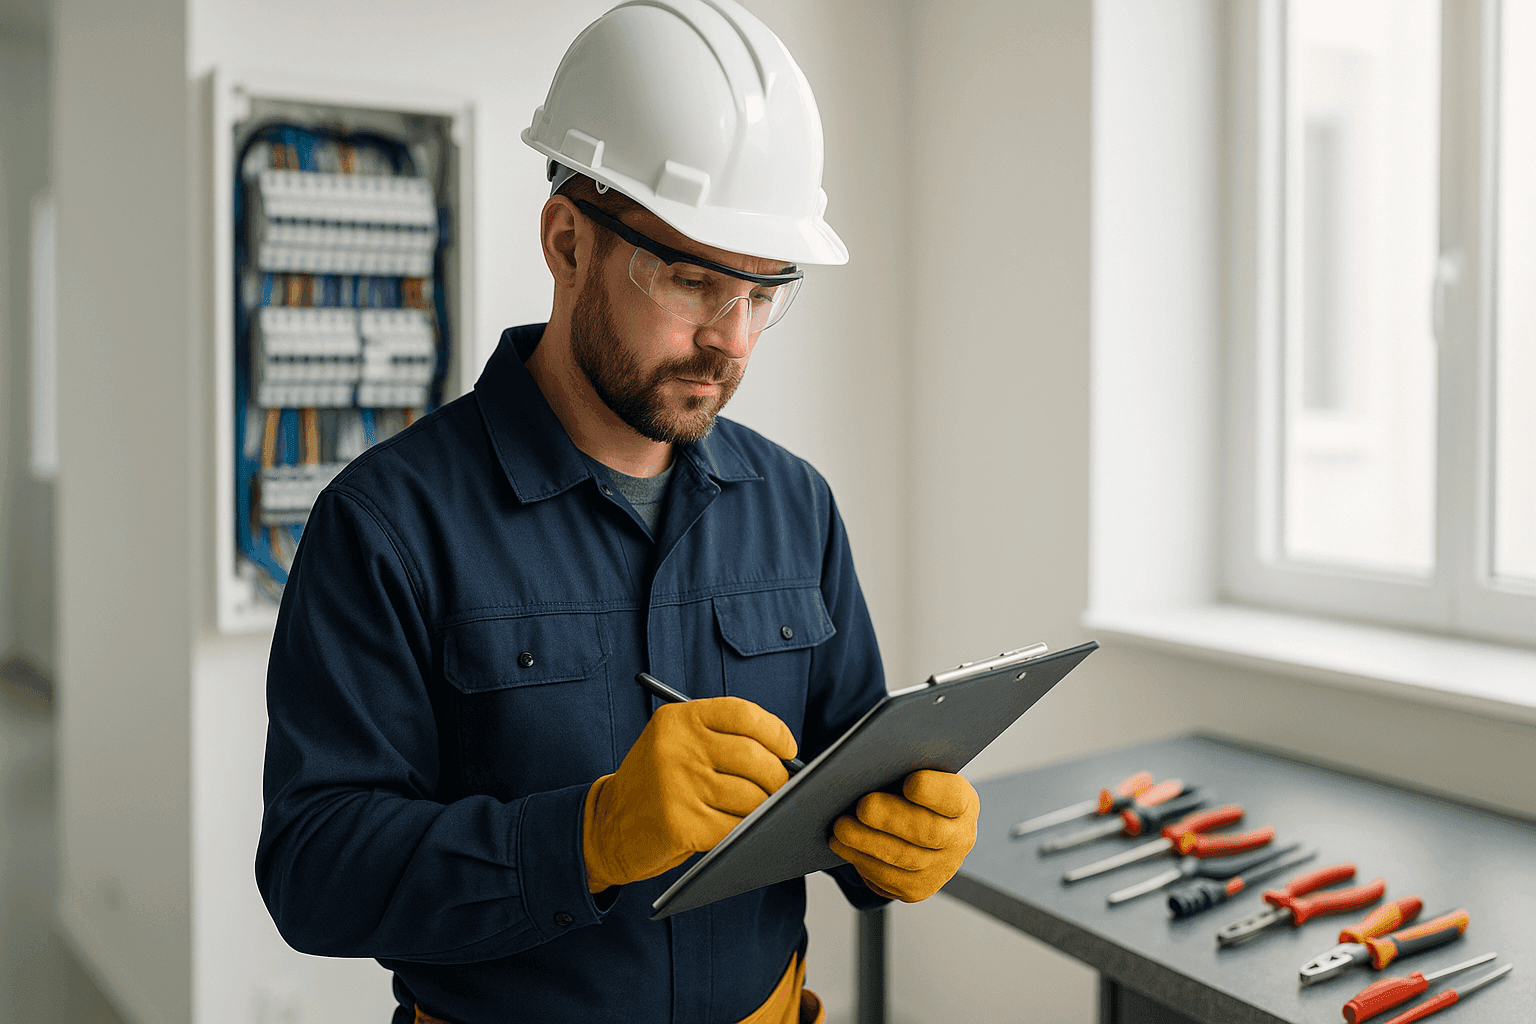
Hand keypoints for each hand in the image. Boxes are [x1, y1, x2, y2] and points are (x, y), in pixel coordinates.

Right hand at [583, 696, 797, 891]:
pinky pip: (735, 827)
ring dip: (763, 807)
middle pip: (753, 756)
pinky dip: (744, 830)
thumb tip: (784, 756)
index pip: (742, 714)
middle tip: (780, 787)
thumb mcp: (676, 744)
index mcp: (678, 719)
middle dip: (777, 776)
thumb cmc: (656, 784)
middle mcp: (676, 747)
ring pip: (749, 796)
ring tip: (758, 810)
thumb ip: (721, 740)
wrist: (608, 825)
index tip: (788, 748)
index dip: (774, 731)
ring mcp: (677, 786)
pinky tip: (736, 828)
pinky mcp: (680, 824)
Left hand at [829, 770, 978, 901]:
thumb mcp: (916, 775)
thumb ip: (904, 768)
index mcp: (963, 803)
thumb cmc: (911, 795)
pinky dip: (863, 861)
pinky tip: (843, 847)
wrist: (918, 831)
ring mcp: (941, 868)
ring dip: (867, 842)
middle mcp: (960, 839)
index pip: (954, 798)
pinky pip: (889, 879)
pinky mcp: (918, 888)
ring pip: (904, 859)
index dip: (933, 792)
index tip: (909, 783)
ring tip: (841, 828)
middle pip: (927, 832)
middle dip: (891, 818)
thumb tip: (871, 766)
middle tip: (862, 806)